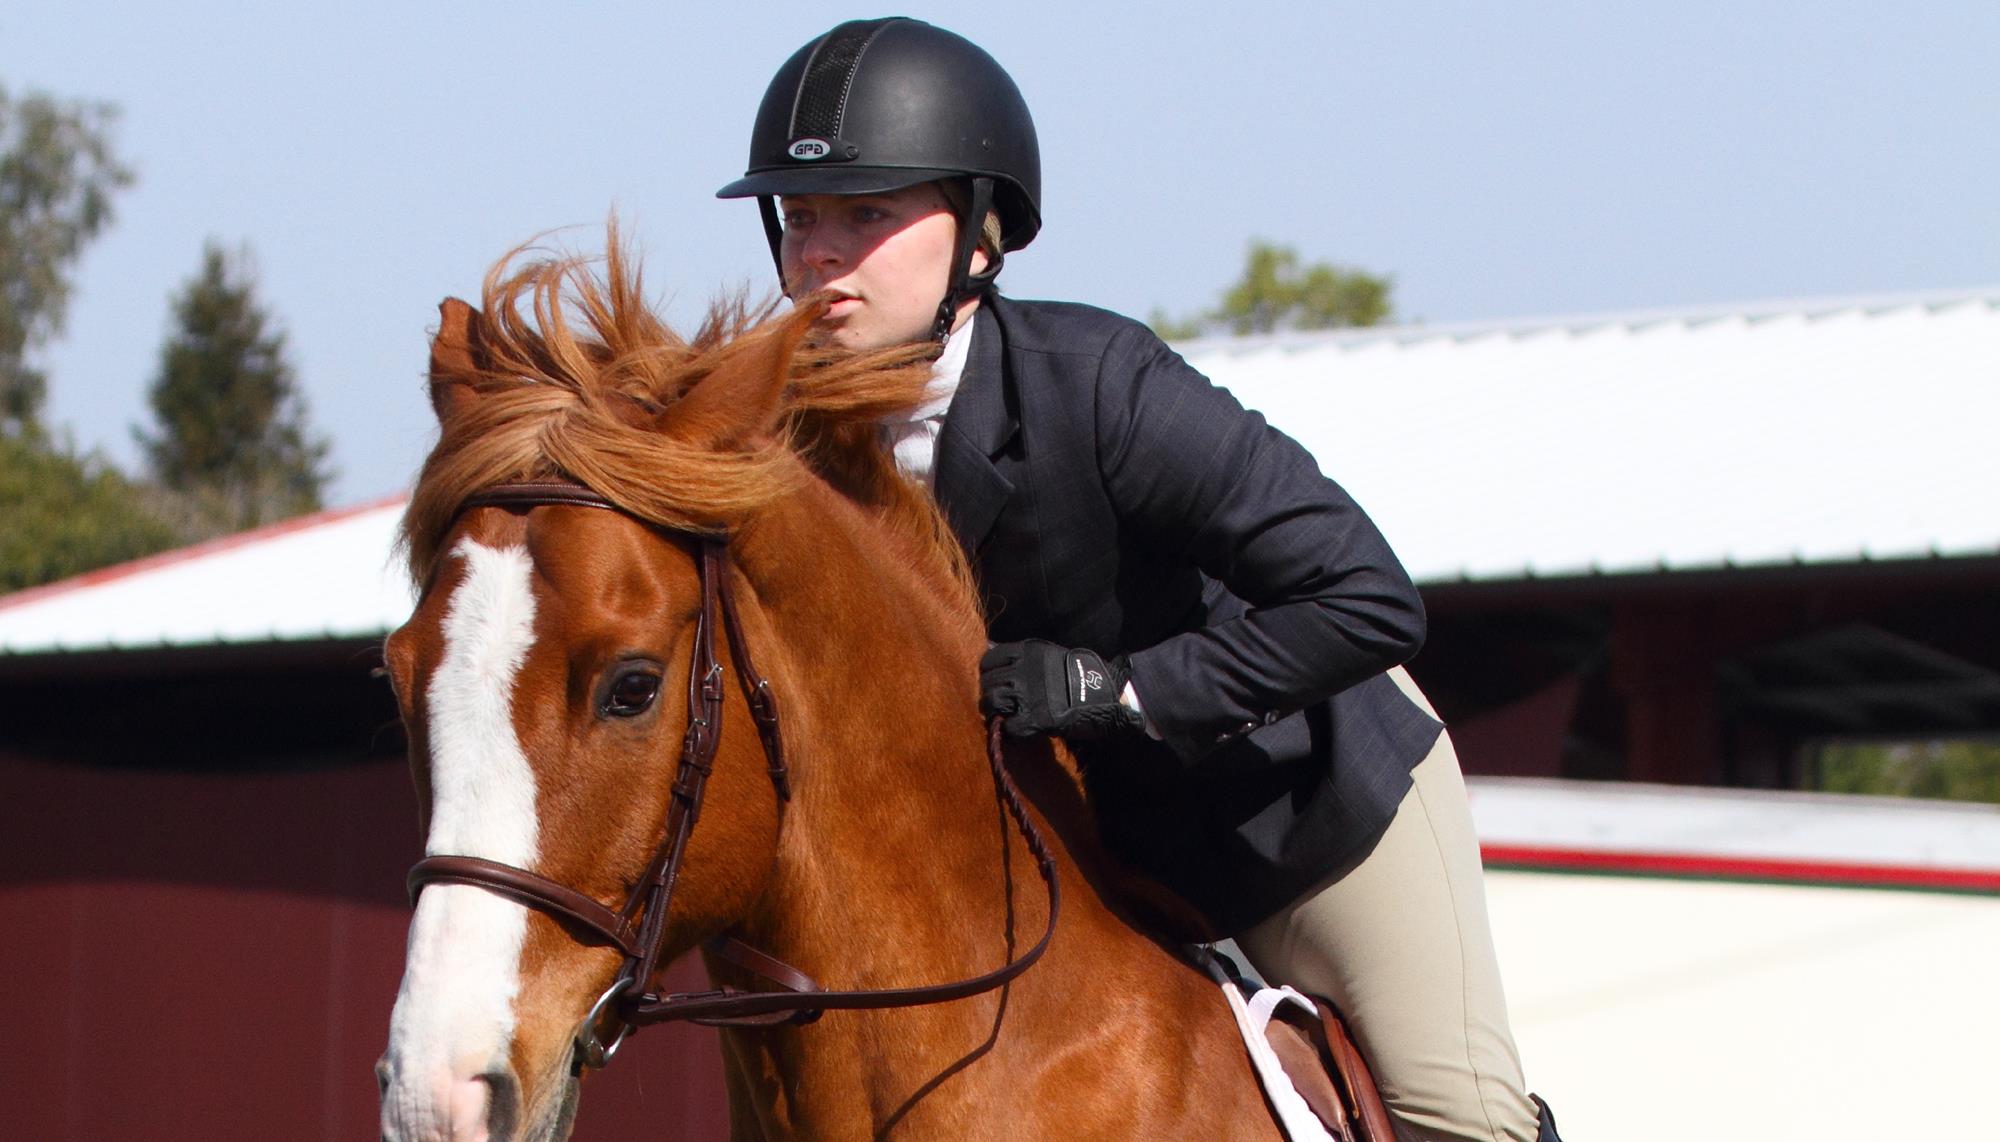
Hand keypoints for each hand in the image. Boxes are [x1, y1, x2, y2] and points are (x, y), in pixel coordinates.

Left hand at [979, 640, 1143, 739]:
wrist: (1105, 695)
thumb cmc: (1079, 675)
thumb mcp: (1050, 657)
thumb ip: (1027, 661)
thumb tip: (1003, 666)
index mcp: (1027, 651)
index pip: (989, 660)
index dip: (990, 674)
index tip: (996, 682)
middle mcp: (1023, 670)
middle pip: (988, 683)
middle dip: (990, 695)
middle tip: (998, 705)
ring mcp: (1028, 694)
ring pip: (993, 702)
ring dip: (996, 712)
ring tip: (1006, 717)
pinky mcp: (1036, 718)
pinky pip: (1011, 726)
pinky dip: (1012, 731)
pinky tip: (1020, 730)